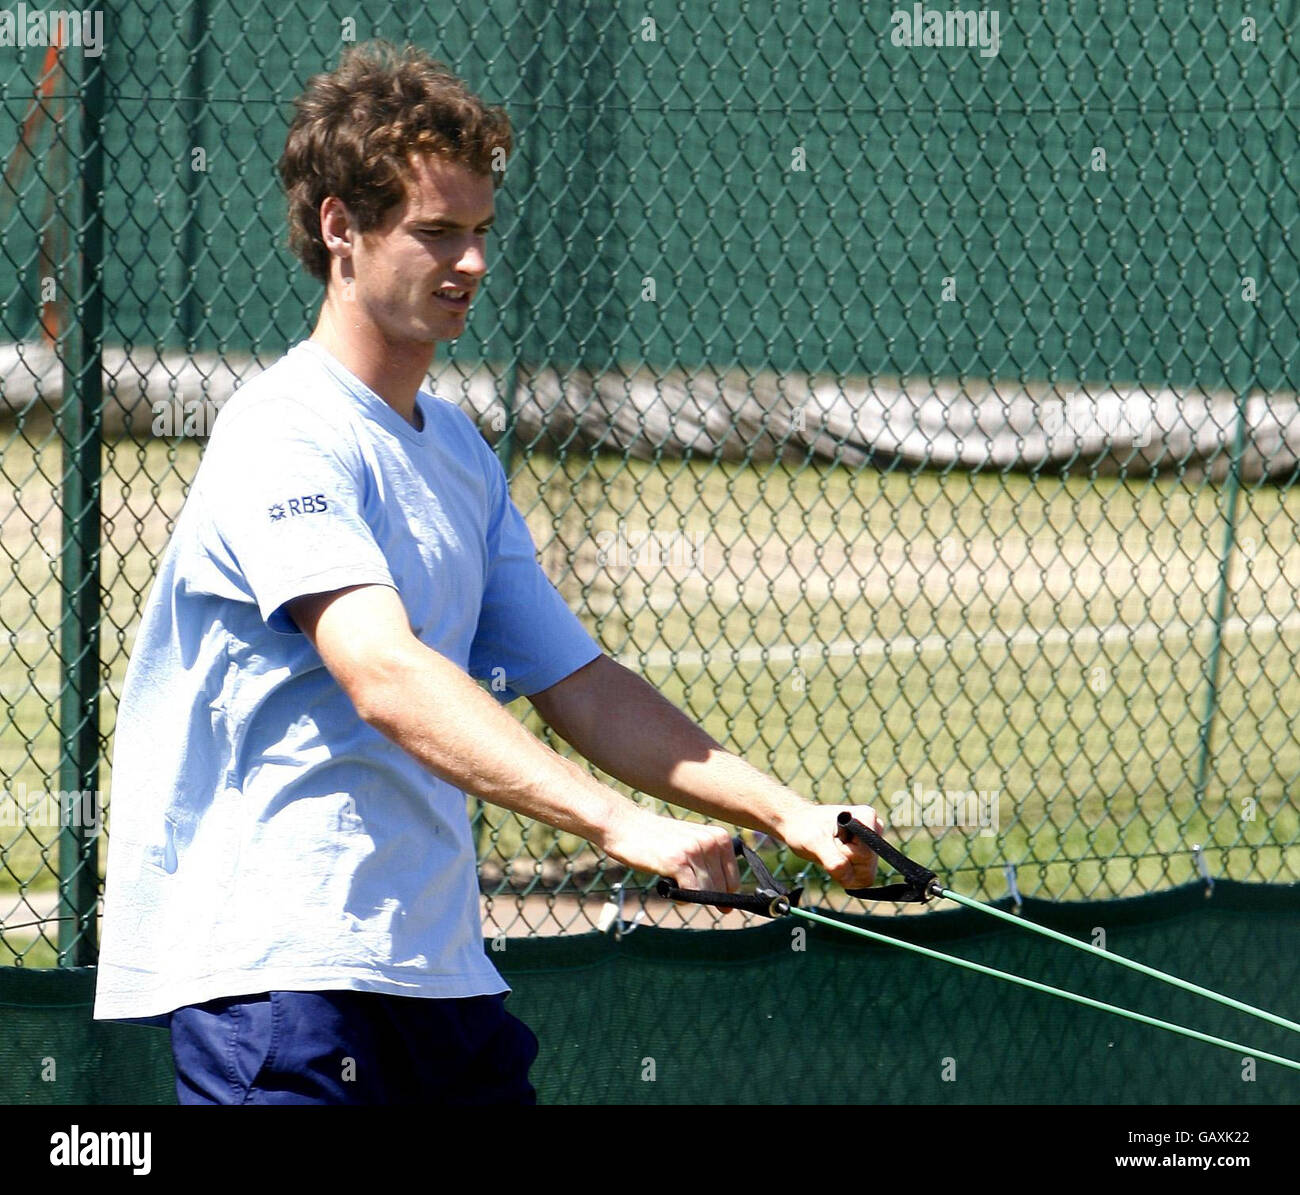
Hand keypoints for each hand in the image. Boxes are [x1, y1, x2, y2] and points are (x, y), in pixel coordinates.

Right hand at [601, 805, 740, 896]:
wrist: (626, 826)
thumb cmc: (659, 840)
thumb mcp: (692, 846)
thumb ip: (712, 870)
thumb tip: (727, 908)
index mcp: (719, 837)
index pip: (733, 881)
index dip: (716, 891)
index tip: (697, 884)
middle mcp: (711, 841)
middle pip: (720, 890)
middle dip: (701, 893)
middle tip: (680, 878)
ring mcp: (695, 850)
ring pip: (706, 893)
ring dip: (688, 894)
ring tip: (672, 877)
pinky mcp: (678, 861)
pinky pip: (690, 893)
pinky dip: (679, 896)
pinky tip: (667, 883)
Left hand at [776, 803, 883, 890]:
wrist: (798, 825)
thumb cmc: (805, 828)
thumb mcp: (814, 842)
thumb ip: (833, 860)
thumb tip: (849, 876)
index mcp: (867, 818)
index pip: (866, 855)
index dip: (846, 856)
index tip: (832, 842)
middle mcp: (875, 829)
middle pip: (868, 867)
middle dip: (845, 864)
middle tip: (828, 847)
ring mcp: (872, 843)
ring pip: (865, 875)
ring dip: (845, 870)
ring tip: (831, 851)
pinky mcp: (866, 855)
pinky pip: (861, 878)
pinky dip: (846, 874)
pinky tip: (834, 859)